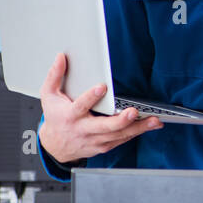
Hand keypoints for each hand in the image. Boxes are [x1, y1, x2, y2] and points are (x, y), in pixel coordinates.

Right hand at [37, 52, 160, 162]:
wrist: (55, 146)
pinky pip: (122, 140)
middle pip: (104, 126)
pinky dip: (137, 132)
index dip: (91, 97)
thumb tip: (61, 57)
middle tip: (134, 112)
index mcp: (71, 115)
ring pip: (118, 135)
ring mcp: (95, 140)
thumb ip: (54, 76)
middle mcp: (84, 129)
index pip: (81, 105)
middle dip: (121, 120)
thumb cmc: (56, 117)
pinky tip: (150, 125)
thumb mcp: (49, 96)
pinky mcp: (104, 146)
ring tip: (154, 120)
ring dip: (138, 128)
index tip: (102, 87)